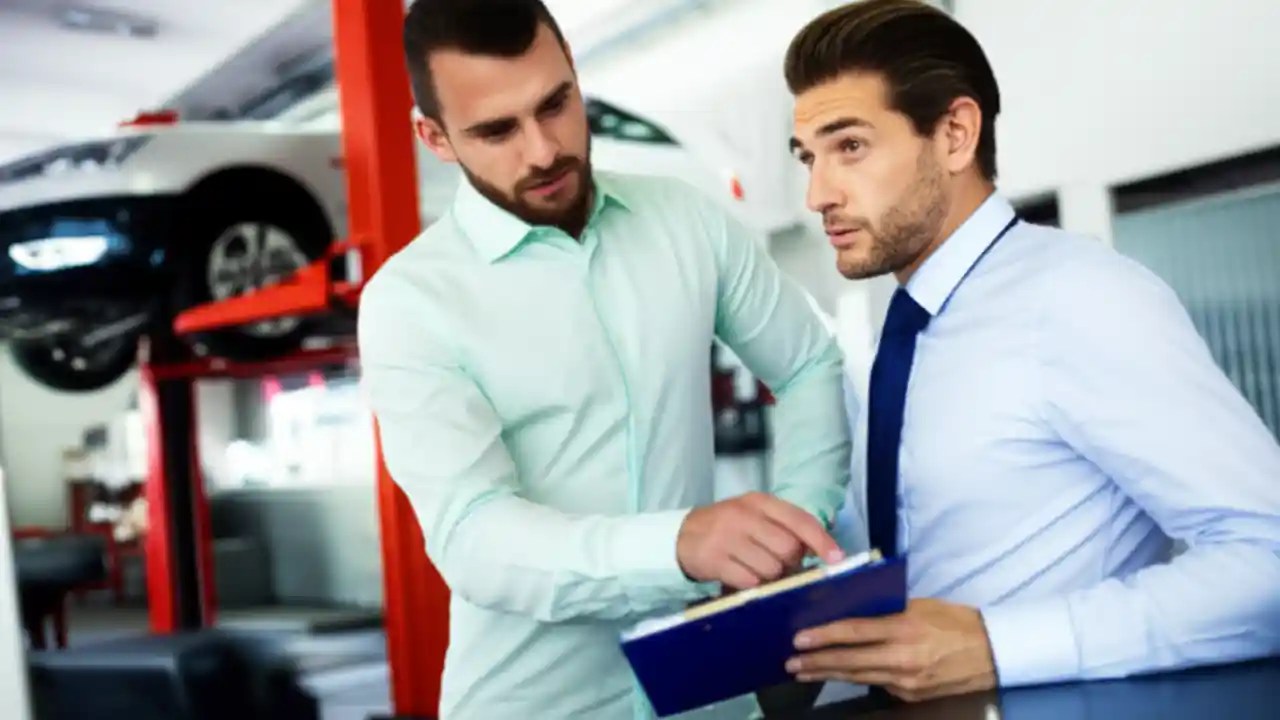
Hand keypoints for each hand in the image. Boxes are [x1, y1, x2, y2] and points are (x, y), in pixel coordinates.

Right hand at [677, 492, 843, 589]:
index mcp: (760, 502)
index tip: (837, 559)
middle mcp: (744, 515)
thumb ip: (785, 527)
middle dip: (789, 563)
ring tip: (756, 569)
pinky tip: (740, 575)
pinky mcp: (714, 559)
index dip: (821, 541)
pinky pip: (749, 581)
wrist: (682, 536)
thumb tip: (821, 552)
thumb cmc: (728, 527)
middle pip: (788, 548)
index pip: (799, 520)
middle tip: (778, 565)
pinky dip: (750, 584)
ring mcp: (727, 537)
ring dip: (770, 577)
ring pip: (770, 569)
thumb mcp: (755, 516)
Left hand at [786, 598, 996, 702]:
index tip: (800, 639)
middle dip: (816, 662)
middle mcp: (903, 658)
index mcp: (905, 628)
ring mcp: (906, 682)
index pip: (855, 632)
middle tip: (791, 662)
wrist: (993, 653)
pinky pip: (876, 685)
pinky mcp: (911, 695)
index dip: (824, 636)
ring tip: (804, 672)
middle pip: (850, 661)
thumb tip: (852, 610)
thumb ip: (886, 610)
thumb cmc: (956, 622)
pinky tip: (836, 676)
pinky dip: (855, 679)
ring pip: (858, 677)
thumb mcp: (920, 605)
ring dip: (828, 674)